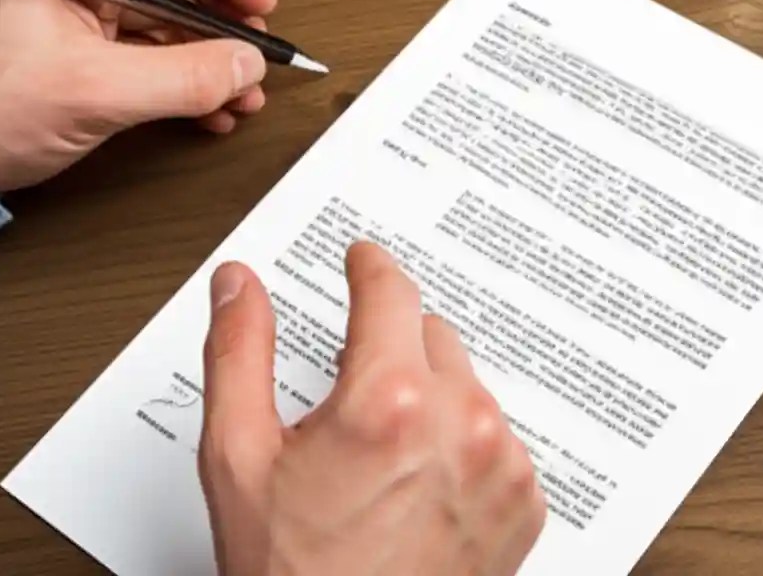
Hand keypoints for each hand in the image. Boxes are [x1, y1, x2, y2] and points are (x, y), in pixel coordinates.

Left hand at [0, 0, 277, 191]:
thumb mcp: (96, 90)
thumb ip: (184, 77)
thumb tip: (245, 66)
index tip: (256, 1)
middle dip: (224, 9)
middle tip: (253, 48)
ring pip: (170, 5)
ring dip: (211, 49)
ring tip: (241, 89)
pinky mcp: (82, 35)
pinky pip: (152, 41)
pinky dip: (185, 70)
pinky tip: (212, 104)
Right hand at [199, 242, 547, 574]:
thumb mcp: (238, 458)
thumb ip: (239, 353)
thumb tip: (241, 286)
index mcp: (386, 402)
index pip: (389, 293)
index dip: (369, 267)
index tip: (363, 259)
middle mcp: (458, 425)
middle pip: (431, 337)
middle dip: (390, 347)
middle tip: (351, 395)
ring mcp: (499, 466)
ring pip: (466, 387)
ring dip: (428, 397)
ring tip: (381, 457)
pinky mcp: (523, 504)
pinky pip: (495, 438)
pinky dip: (461, 444)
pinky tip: (419, 484)